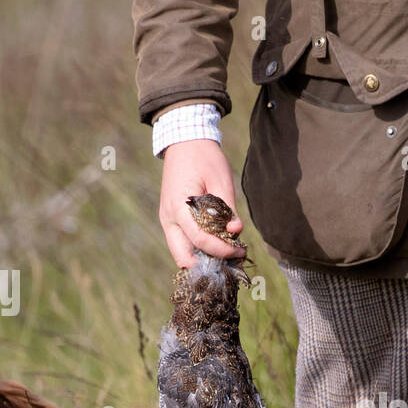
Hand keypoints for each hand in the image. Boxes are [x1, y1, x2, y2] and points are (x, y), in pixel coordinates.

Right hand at [159, 139, 245, 266]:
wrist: (185, 143)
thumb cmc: (205, 159)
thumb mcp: (221, 181)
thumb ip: (228, 210)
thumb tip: (236, 232)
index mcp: (178, 207)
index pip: (200, 240)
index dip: (222, 250)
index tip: (240, 251)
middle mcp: (168, 218)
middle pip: (183, 258)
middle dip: (207, 264)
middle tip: (230, 259)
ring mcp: (167, 220)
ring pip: (181, 254)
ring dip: (202, 258)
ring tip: (226, 252)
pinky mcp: (171, 220)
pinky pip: (183, 243)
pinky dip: (198, 250)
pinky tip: (217, 244)